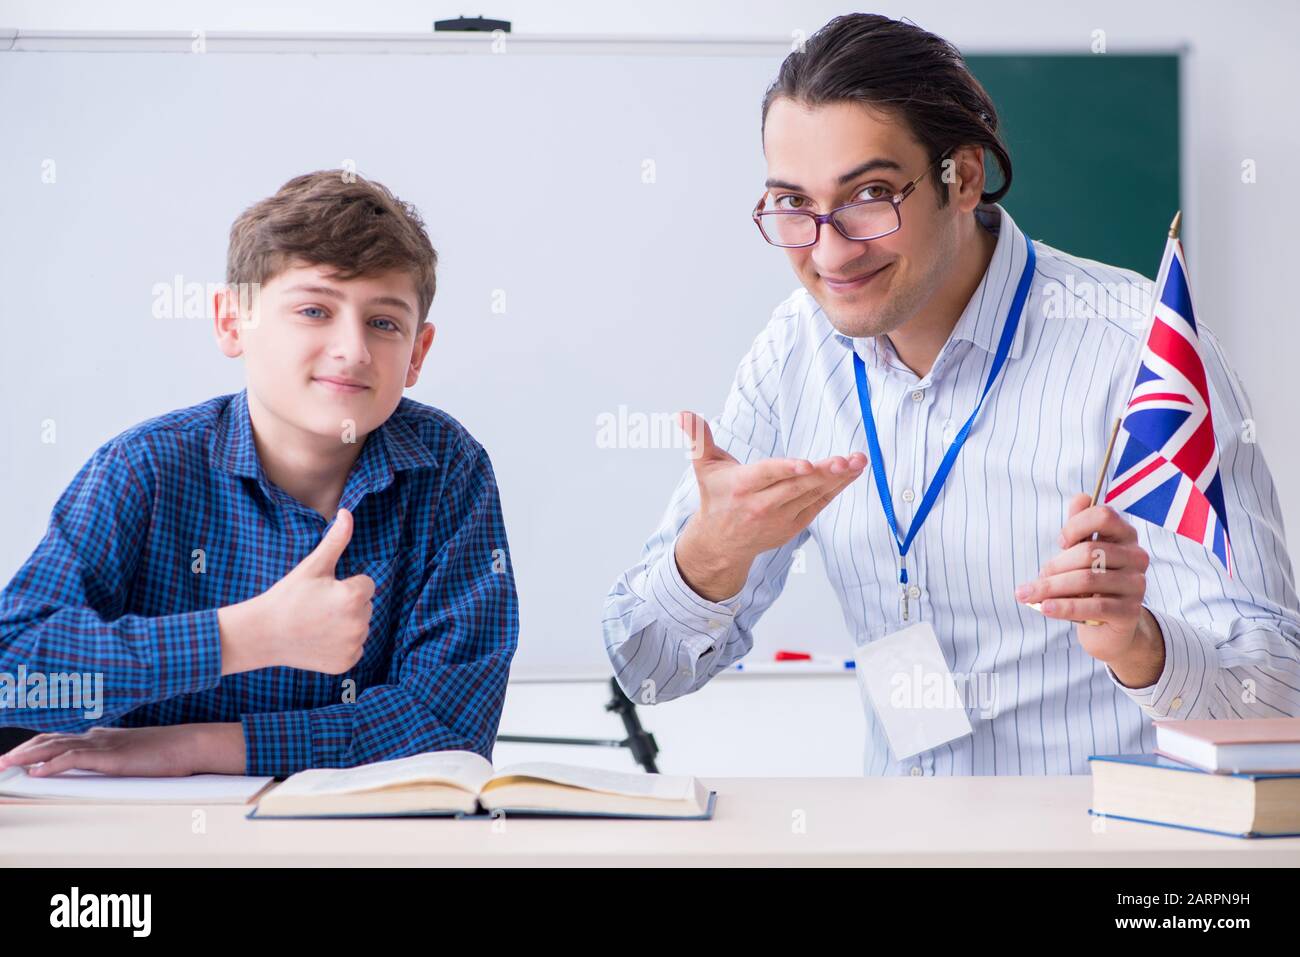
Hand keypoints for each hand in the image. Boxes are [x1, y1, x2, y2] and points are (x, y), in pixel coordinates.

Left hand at [0, 723, 245, 776]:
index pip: (59, 738)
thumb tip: (100, 765)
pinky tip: (36, 771)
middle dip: (22, 751)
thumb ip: (113, 757)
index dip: (34, 746)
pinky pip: (74, 759)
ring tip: (7, 765)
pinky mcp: (111, 757)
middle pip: (50, 740)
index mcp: (103, 736)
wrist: (190, 744)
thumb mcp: (135, 753)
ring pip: (55, 747)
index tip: (15, 756)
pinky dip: (51, 765)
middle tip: (2, 763)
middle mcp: (98, 736)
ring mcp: (104, 745)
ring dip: (26, 757)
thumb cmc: (170, 751)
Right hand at [219, 508, 373, 674]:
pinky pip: (355, 647)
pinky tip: (319, 640)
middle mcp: (359, 623)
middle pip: (365, 606)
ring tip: (317, 623)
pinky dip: (341, 645)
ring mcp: (353, 646)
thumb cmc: (288, 596)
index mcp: (354, 597)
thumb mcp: (313, 566)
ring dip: (345, 624)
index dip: (345, 585)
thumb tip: (347, 512)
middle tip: (317, 608)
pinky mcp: (346, 663)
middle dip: (347, 604)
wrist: (263, 634)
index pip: (366, 584)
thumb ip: (336, 540)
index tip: (323, 592)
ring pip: (360, 626)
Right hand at [674, 411, 866, 599]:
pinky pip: (819, 504)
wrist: (721, 543)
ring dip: (838, 478)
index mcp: (743, 487)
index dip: (788, 469)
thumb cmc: (716, 497)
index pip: (768, 475)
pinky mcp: (794, 525)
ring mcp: (781, 518)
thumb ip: (698, 438)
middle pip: (797, 486)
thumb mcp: (704, 466)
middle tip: (847, 459)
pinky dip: (836, 489)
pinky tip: (852, 473)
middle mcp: (763, 505)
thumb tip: (683, 414)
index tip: (808, 463)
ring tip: (858, 461)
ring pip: (813, 495)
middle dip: (825, 473)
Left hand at [1016, 493, 1163, 683]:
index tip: (1060, 542)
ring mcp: (1136, 585)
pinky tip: (1045, 608)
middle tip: (1037, 577)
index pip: (1104, 516)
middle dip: (1055, 565)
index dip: (1076, 525)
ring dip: (1052, 587)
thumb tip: (1082, 497)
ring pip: (1088, 579)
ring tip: (1028, 595)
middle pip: (1089, 552)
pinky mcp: (1130, 611)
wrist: (1108, 627)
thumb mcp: (1082, 554)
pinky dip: (1065, 607)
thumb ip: (1080, 528)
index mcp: (1125, 536)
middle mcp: (1136, 557)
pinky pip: (1094, 606)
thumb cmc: (1091, 583)